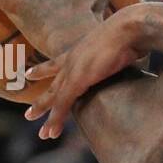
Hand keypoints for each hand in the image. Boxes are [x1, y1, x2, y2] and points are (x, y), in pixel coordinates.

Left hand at [23, 9, 148, 139]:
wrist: (130, 28)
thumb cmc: (132, 33)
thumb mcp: (121, 45)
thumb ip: (120, 53)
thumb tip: (131, 55)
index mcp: (81, 50)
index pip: (57, 63)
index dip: (43, 70)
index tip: (29, 74)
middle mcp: (73, 59)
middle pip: (53, 85)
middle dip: (42, 101)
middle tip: (29, 114)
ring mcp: (74, 69)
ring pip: (54, 98)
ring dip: (47, 117)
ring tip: (42, 134)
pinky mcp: (78, 79)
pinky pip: (62, 104)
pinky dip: (57, 119)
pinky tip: (52, 132)